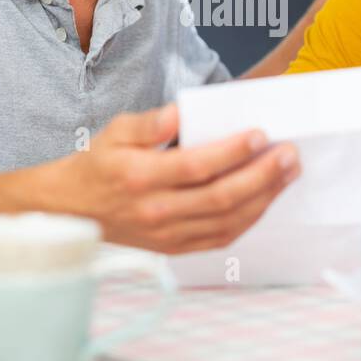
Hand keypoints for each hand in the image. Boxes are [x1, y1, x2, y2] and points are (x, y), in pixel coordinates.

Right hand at [54, 103, 300, 254]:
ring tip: (287, 174)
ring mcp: (167, 234)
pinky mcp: (175, 248)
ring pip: (227, 221)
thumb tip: (182, 112)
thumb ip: (150, 123)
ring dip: (264, 198)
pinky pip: (220, 238)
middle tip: (289, 155)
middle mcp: (156, 211)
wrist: (71, 211)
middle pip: (220, 197)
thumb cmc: (97, 165)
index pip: (196, 166)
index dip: (232, 151)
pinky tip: (265, 199)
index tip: (260, 135)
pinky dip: (248, 220)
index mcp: (140, 177)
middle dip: (262, 175)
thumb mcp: (115, 131)